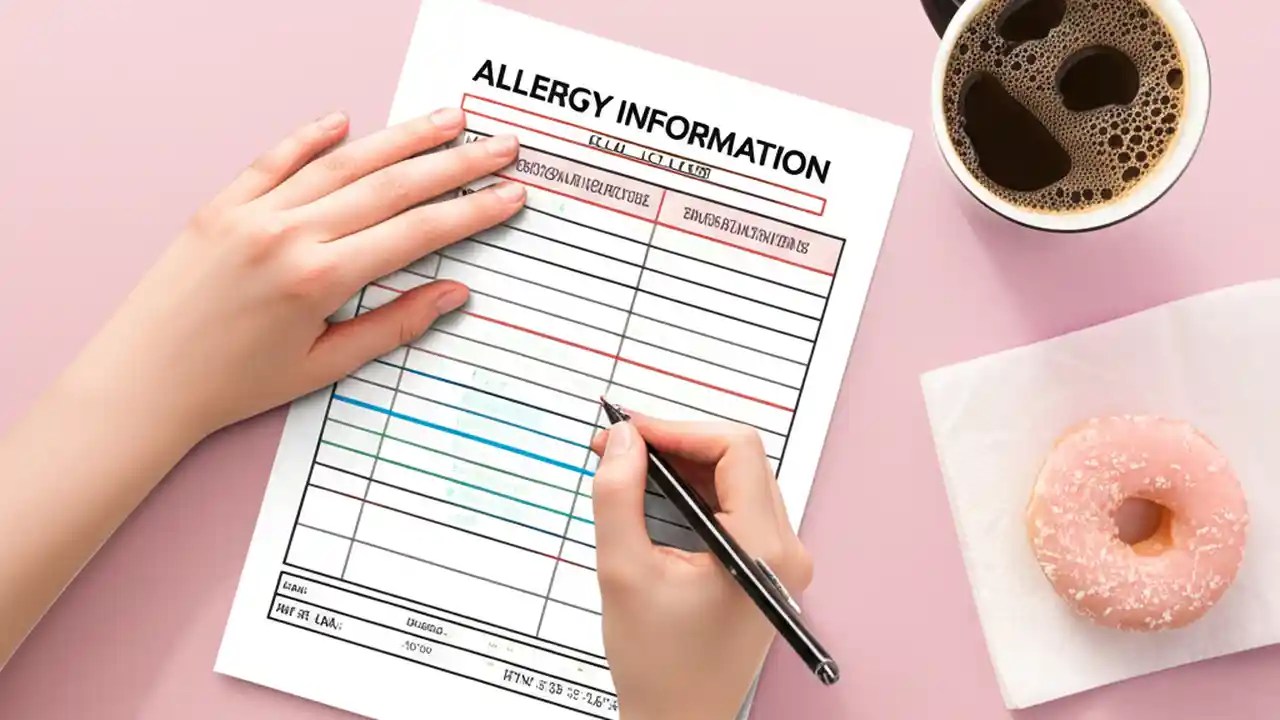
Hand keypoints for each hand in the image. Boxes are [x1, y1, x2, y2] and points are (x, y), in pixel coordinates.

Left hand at [64, 107, 524, 441]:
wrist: (144, 380)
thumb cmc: (231, 384)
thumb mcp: (323, 366)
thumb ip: (393, 325)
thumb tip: (452, 295)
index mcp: (318, 279)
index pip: (416, 233)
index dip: (471, 212)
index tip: (508, 196)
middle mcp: (288, 234)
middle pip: (391, 186)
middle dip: (454, 164)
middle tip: (498, 147)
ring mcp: (252, 213)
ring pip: (342, 162)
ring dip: (401, 138)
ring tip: (445, 121)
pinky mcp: (222, 205)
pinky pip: (275, 158)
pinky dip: (311, 136)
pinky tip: (344, 120)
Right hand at [590, 415, 812, 719]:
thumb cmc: (659, 668)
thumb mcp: (624, 573)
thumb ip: (618, 497)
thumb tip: (625, 440)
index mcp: (764, 549)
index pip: (735, 449)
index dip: (678, 429)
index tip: (631, 431)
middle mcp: (785, 550)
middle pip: (737, 459)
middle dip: (676, 443)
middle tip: (620, 445)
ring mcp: (778, 559)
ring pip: (735, 479)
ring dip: (682, 465)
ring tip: (629, 465)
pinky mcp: (763, 566)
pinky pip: (733, 506)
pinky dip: (693, 491)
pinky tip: (652, 493)